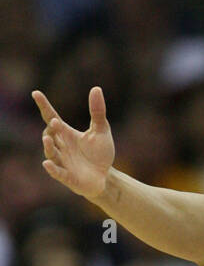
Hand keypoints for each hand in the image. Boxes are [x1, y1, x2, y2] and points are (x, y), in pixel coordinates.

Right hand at [32, 86, 114, 200]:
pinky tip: (47, 164)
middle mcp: (61, 146)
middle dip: (51, 129)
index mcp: (66, 133)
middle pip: (50, 135)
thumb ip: (97, 112)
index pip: (51, 117)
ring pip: (51, 153)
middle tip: (55, 122)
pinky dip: (52, 169)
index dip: (43, 106)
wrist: (106, 177)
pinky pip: (57, 173)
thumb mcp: (101, 130)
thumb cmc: (100, 153)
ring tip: (49, 138)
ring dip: (48, 146)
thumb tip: (96, 88)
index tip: (36, 93)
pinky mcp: (68, 177)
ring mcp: (63, 162)